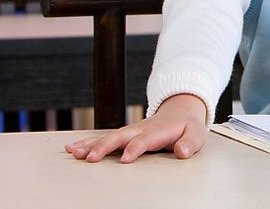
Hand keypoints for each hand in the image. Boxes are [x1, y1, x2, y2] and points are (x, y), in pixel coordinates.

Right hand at [64, 93, 208, 163]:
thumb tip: (182, 152)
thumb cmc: (187, 126)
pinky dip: (87, 143)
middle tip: (91, 158)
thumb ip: (190, 143)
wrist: (181, 111)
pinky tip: (72, 148)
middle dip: (105, 147)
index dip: (135, 148)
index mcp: (157, 131)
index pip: (144, 140)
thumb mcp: (196, 134)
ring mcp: (129, 131)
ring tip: (74, 153)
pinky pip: (103, 139)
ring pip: (107, 137)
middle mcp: (140, 129)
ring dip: (90, 145)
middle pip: (120, 137)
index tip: (125, 159)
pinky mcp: (123, 135)